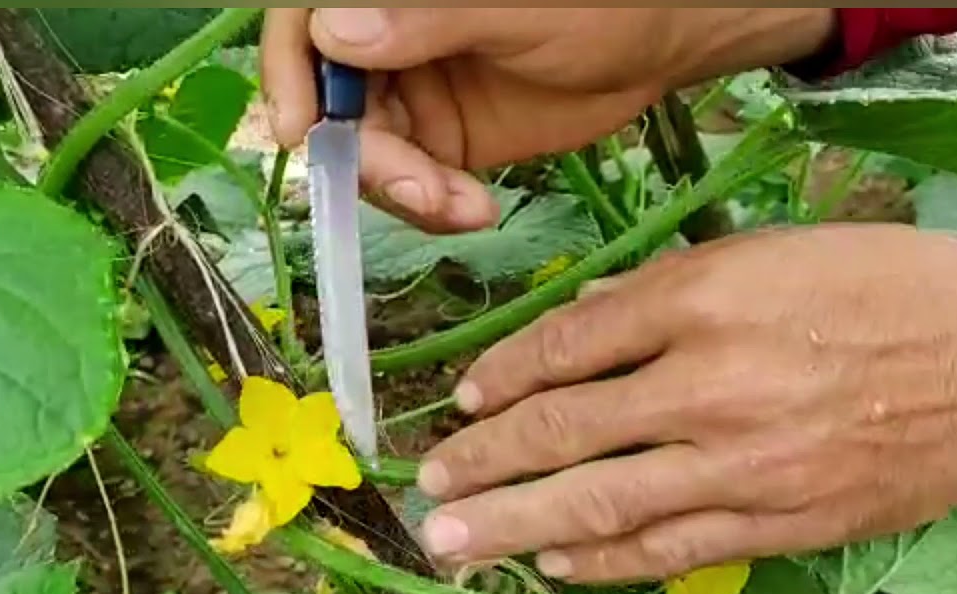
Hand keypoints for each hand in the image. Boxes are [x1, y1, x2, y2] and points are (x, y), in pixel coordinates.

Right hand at [260, 8, 832, 232]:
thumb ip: (427, 20)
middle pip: (329, 102)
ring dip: (400, 191)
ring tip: (458, 205)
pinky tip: (471, 209)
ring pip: (365, 154)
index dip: (290, 74)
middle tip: (416, 188)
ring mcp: (410, 92)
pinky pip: (407, 184)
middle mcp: (386, 40)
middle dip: (365, 157)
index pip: (304, 25)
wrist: (666, 42)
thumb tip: (336, 31)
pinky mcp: (440, 141)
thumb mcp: (517, 8)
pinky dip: (430, 207)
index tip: (303, 128)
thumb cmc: (603, 0)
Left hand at [416, 225, 956, 583]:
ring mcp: (745, 462)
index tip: (462, 398)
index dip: (501, 376)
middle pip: (565, 429)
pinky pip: (672, 548)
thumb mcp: (763, 255)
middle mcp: (710, 383)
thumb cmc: (877, 288)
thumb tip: (574, 326)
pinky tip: (553, 561)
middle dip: (484, 460)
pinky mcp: (781, 521)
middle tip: (427, 487)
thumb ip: (659, 293)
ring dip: (513, 525)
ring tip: (452, 544)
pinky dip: (605, 558)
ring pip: (603, 501)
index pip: (566, 344)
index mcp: (701, 299)